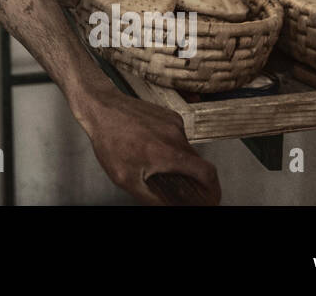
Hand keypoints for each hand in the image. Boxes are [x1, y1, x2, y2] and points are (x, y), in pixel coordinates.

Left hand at [79, 89, 220, 204]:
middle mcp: (176, 136)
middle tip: (184, 188)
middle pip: (198, 163)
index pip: (207, 173)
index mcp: (168, 153)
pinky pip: (179, 136)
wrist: (101, 106)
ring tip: (156, 164)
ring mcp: (174, 123)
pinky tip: (151, 147)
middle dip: (195, 179)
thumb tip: (166, 209)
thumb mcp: (125, 178)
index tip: (212, 199)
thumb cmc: (109, 140)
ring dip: (180, 161)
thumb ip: (150, 198)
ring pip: (187, 149)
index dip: (214, 190)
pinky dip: (172, 147)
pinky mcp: (170, 115)